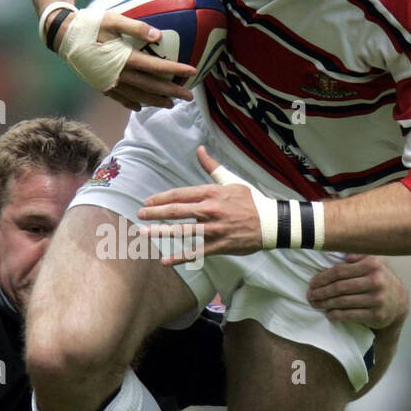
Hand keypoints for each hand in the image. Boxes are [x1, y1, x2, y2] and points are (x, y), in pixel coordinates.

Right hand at [52, 8, 196, 112]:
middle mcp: (118, 75)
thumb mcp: (113, 19)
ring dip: (156, 101)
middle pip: (151, 87)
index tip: (192, 71)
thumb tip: (158, 35)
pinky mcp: (100, 85)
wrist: (62, 36)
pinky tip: (139, 107)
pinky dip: (131, 103)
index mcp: (124, 59)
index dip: (175, 70)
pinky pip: (119, 99)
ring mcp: (109, 83)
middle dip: (171, 92)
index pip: (156, 68)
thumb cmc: (89, 24)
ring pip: (137, 97)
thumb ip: (136, 27)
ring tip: (170, 104)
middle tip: (189, 96)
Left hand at [138, 146, 262, 265]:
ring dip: (161, 232)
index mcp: (212, 193)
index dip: (161, 198)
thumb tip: (200, 149)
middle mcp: (210, 210)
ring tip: (144, 232)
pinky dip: (180, 257)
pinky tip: (165, 261)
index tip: (148, 201)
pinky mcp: (219, 245)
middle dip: (155, 213)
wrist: (271, 223)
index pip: (180, 194)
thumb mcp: (231, 180)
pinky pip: (196, 252)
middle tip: (140, 214)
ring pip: (182, 231)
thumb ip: (212, 167)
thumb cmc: (250, 201)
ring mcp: (214, 229)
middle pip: (176, 211)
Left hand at [306, 254, 408, 327]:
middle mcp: (376, 280)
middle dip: (321, 292)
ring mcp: (377, 299)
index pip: (340, 270)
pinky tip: (328, 314)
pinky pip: (350, 315)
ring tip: (315, 304)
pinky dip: (336, 315)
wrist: (398, 301)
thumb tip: (343, 253)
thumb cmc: (378, 278)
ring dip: (325, 304)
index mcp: (373, 264)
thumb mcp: (373, 261)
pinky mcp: (377, 315)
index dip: (322, 277)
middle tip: (310, 295)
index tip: (312, 282)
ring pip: (343, 302)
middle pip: (339, 287)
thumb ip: (358, 254)